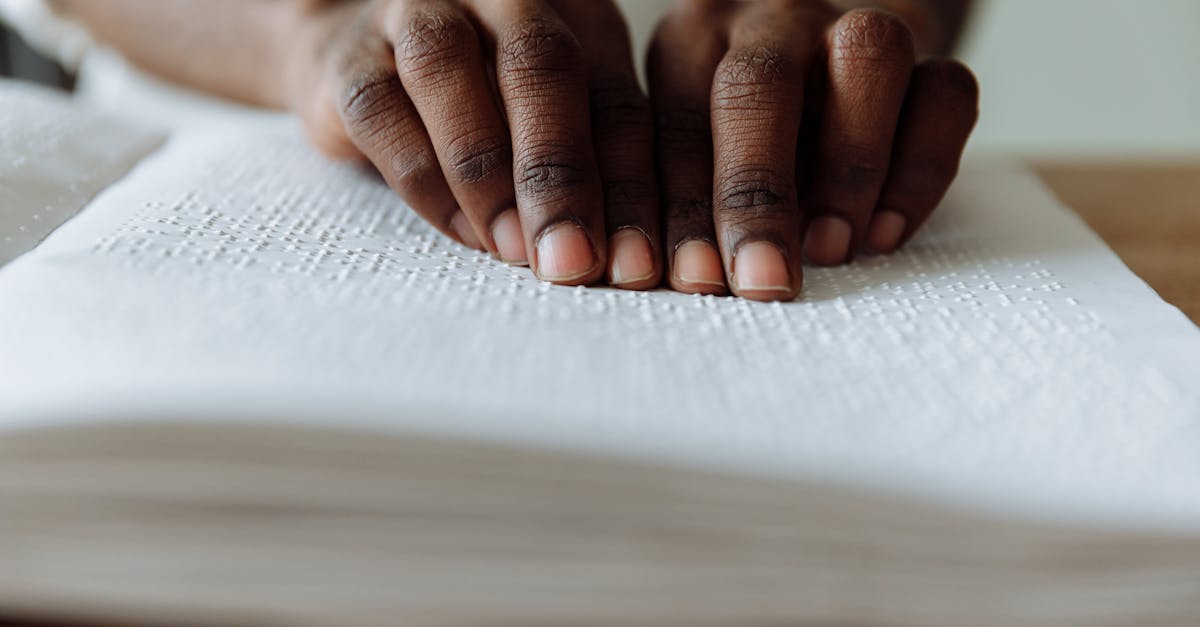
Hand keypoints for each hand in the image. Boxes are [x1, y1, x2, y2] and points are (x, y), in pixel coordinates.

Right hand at [290, 0, 661, 288]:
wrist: (362, 52)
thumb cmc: (491, 101)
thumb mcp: (562, 121)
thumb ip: (599, 168)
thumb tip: (633, 263)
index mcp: (575, 10)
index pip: (617, 99)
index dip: (632, 186)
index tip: (639, 266)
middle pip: (540, 64)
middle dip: (560, 173)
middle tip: (574, 260)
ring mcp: (417, 12)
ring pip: (448, 71)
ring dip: (485, 170)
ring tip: (512, 248)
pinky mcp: (348, 55)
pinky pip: (379, 110)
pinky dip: (424, 177)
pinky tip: (460, 230)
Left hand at [648, 0, 978, 300]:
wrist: (830, 53)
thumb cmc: (744, 122)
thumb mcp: (693, 142)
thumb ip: (682, 191)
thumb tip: (680, 277)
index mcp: (693, 40)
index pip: (677, 121)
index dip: (684, 207)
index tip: (695, 278)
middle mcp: (770, 19)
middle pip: (757, 84)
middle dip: (757, 192)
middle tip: (762, 276)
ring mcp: (852, 24)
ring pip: (867, 60)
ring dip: (849, 168)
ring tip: (830, 249)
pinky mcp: (928, 44)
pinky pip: (945, 91)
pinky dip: (919, 170)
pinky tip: (884, 233)